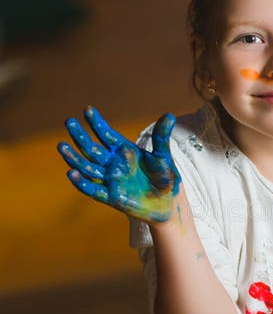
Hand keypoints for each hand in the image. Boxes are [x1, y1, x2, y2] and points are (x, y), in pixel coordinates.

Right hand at [58, 106, 180, 222]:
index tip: (88, 110)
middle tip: (69, 122)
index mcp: (124, 151)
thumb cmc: (165, 177)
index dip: (97, 123)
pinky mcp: (112, 197)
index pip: (107, 134)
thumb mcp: (163, 156)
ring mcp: (111, 180)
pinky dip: (82, 182)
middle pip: (92, 148)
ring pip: (88, 167)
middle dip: (80, 136)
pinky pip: (93, 189)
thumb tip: (169, 115)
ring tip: (62, 146)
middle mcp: (114, 164)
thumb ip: (161, 137)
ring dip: (74, 158)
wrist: (169, 203)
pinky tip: (71, 173)